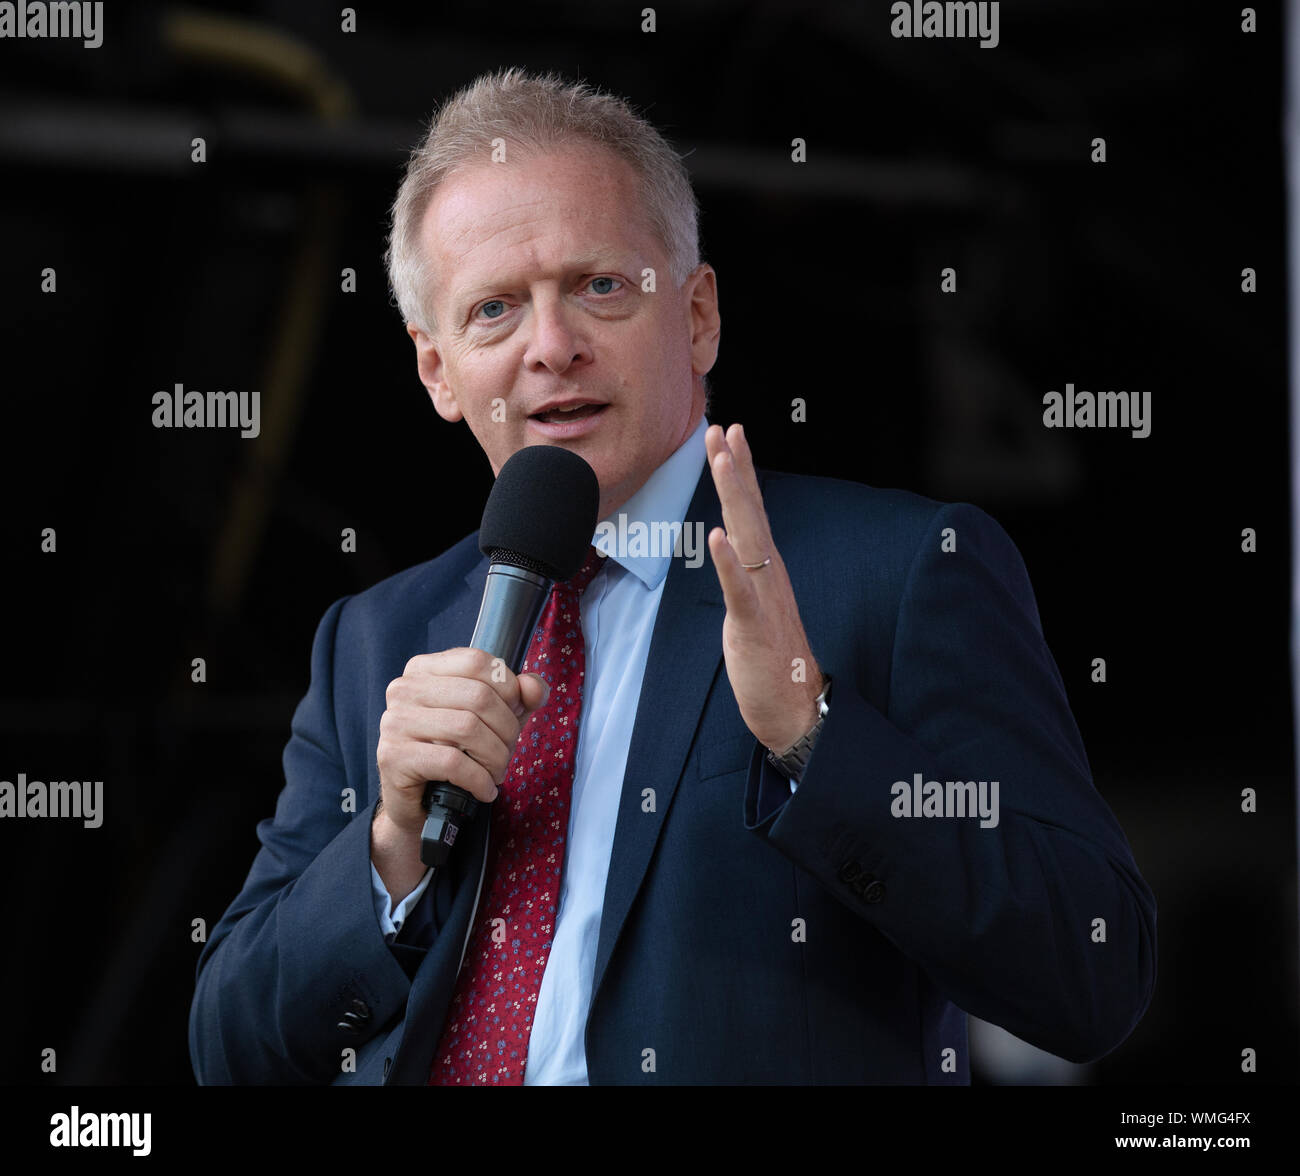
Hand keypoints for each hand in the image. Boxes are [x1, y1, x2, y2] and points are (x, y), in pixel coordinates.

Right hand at [371, 647, 549, 897]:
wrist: (420, 803)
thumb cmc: (456, 752)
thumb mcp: (494, 718)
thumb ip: (520, 697)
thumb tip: (535, 687)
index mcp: (425, 669)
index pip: (478, 662)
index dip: (508, 689)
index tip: (514, 714)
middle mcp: (404, 689)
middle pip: (478, 697)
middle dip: (506, 730)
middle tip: (506, 752)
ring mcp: (395, 722)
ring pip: (467, 728)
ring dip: (495, 757)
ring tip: (496, 772)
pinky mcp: (393, 756)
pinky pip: (452, 762)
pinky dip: (479, 780)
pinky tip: (484, 790)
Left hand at [705, 423, 824, 754]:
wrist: (796, 709)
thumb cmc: (774, 661)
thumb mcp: (753, 608)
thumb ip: (744, 577)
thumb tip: (732, 549)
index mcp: (767, 570)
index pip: (751, 512)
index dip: (739, 472)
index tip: (728, 434)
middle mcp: (769, 576)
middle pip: (750, 512)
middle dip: (735, 467)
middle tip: (723, 427)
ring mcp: (763, 599)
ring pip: (747, 539)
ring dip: (733, 497)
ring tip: (722, 460)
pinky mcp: (753, 628)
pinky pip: (740, 591)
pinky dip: (728, 563)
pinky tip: (717, 537)